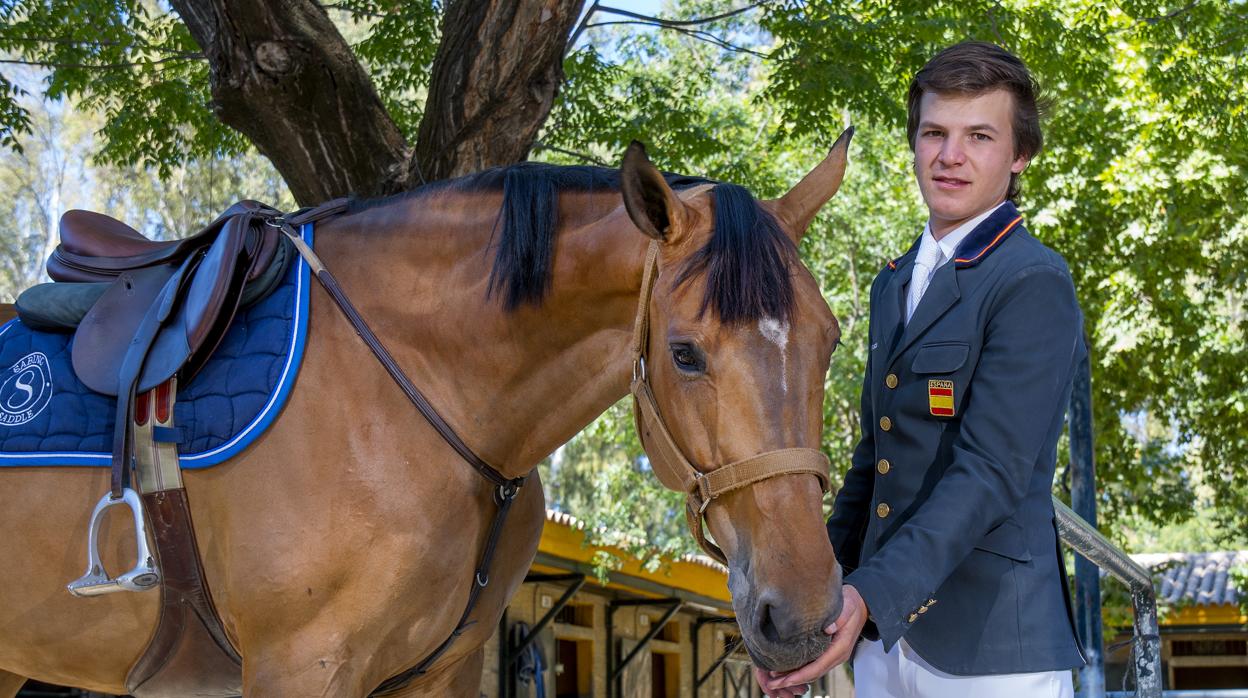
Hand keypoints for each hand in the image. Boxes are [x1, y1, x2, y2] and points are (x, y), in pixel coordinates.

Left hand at [754, 584, 869, 695]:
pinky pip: (813, 665)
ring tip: (773, 680)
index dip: (799, 675)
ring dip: (793, 677)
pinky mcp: (827, 652)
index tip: (783, 680)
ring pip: (812, 672)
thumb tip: (828, 628)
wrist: (861, 605)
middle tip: (771, 684)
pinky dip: (799, 670)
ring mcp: (832, 655)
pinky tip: (784, 670)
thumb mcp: (848, 606)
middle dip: (792, 681)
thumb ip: (839, 617)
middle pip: (813, 674)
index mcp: (841, 647)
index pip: (818, 667)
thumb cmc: (852, 603)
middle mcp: (836, 655)